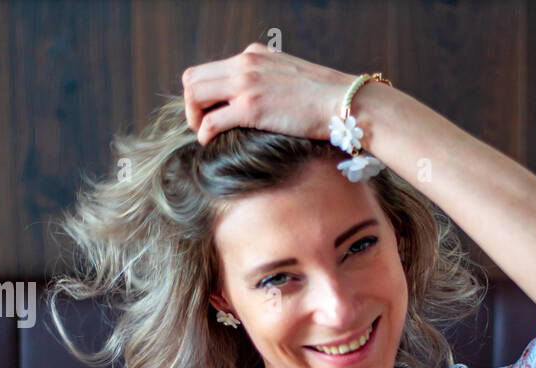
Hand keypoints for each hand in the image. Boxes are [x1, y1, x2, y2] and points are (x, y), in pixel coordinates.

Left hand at [181, 43, 352, 145]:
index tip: (210, 111)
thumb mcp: (289, 76)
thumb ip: (268, 80)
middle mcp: (245, 64)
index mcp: (253, 55)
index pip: (209, 68)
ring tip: (205, 134)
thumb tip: (259, 99)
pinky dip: (204, 134)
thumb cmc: (324, 98)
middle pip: (193, 78)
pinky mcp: (252, 108)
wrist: (344, 101)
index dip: (202, 92)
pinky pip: (211, 122)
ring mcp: (246, 85)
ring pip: (195, 96)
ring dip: (194, 118)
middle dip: (191, 104)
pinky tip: (209, 143)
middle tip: (201, 124)